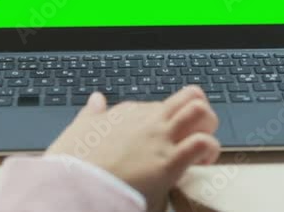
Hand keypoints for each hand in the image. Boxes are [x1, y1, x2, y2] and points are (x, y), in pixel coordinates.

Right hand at [46, 86, 221, 211]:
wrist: (73, 185)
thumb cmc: (73, 163)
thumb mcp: (77, 130)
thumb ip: (91, 114)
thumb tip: (96, 98)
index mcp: (128, 112)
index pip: (161, 105)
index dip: (168, 121)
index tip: (164, 138)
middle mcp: (148, 119)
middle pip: (189, 96)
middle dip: (200, 112)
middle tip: (195, 134)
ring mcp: (160, 138)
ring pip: (200, 111)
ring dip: (209, 126)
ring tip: (204, 147)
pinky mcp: (169, 161)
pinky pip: (203, 143)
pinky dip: (210, 150)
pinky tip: (203, 162)